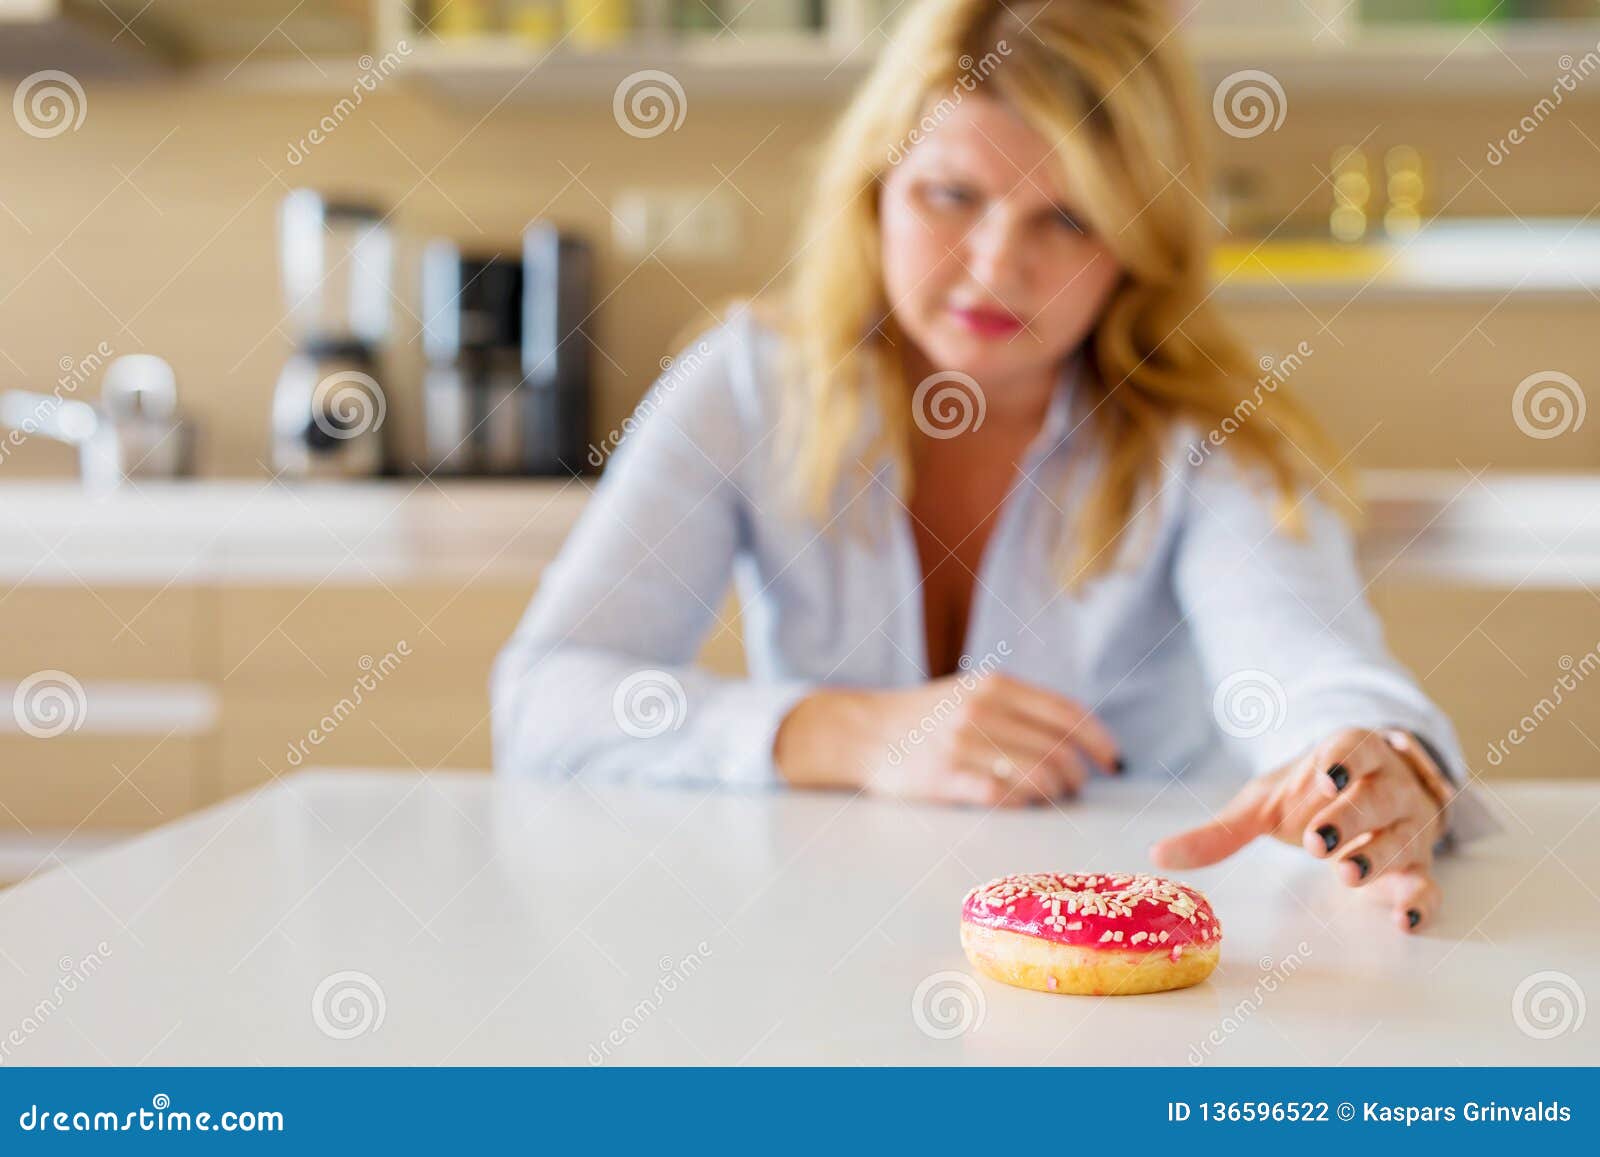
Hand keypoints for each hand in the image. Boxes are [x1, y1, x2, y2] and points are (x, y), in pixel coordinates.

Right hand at [774, 673, 1123, 807]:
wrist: (864, 731)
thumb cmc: (928, 717)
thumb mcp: (973, 692)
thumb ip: (1020, 706)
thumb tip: (1078, 736)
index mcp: (996, 686)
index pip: (1067, 713)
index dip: (1099, 740)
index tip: (1112, 762)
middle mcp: (982, 710)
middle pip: (1058, 749)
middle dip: (1077, 775)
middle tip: (1075, 788)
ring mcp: (962, 743)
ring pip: (1037, 776)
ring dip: (1055, 794)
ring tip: (1052, 798)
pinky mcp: (943, 776)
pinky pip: (1001, 796)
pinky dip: (1022, 803)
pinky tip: (1022, 804)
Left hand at [1148, 728, 1446, 932]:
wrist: (1373, 794)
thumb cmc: (1312, 795)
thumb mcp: (1266, 803)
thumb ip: (1220, 830)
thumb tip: (1157, 856)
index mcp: (1351, 754)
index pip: (1355, 747)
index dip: (1343, 760)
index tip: (1324, 778)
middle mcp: (1388, 785)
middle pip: (1377, 796)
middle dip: (1348, 818)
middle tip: (1315, 843)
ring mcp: (1409, 824)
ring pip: (1404, 836)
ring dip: (1378, 855)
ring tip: (1345, 874)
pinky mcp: (1419, 865)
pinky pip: (1428, 883)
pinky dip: (1422, 901)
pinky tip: (1406, 921)